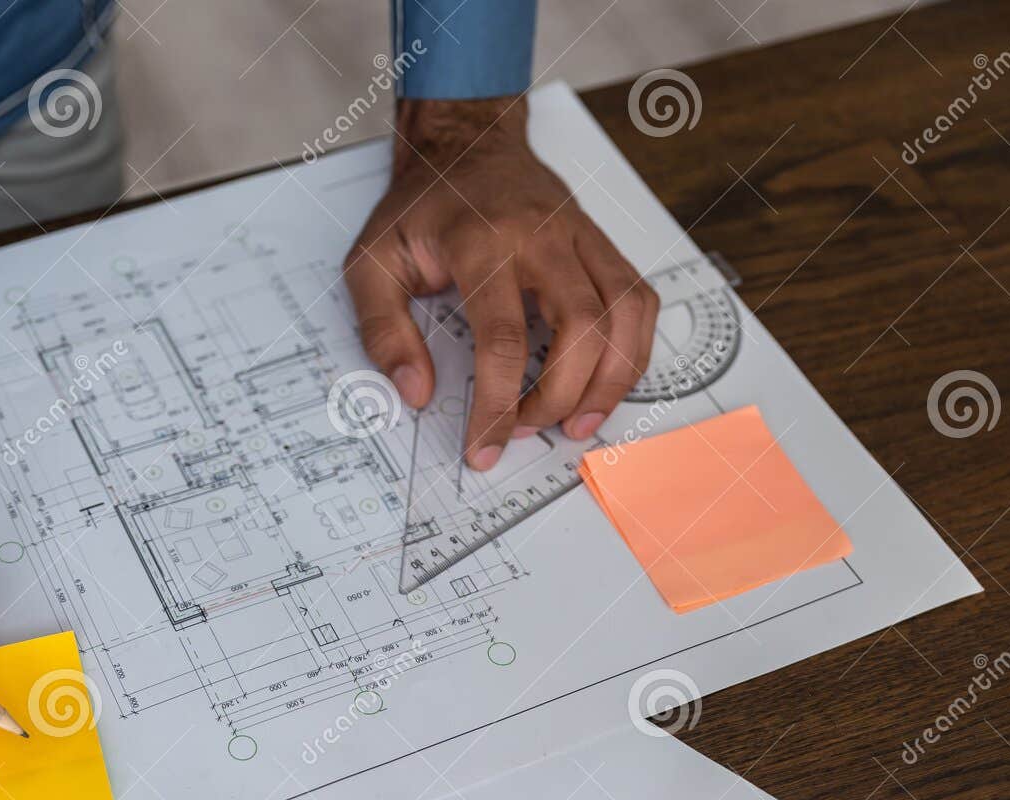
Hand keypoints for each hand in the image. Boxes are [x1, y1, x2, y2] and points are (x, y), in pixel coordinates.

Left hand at [345, 97, 658, 468]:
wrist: (465, 142)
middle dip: (559, 396)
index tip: (484, 446)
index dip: (497, 403)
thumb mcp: (370, 261)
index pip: (502, 338)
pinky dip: (633, 348)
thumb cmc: (420, 206)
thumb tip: (416, 391)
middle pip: (580, 327)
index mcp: (479, 241)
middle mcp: (540, 235)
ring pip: (624, 313)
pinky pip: (638, 299)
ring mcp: (579, 236)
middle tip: (526, 430)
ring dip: (610, 380)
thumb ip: (383, 330)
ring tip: (577, 423)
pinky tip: (605, 381)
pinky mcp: (602, 243)